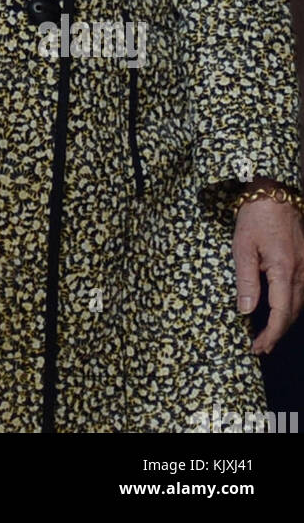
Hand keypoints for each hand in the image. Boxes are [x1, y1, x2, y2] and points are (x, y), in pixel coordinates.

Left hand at [232, 183, 303, 352]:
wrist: (274, 192)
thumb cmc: (255, 218)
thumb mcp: (242, 248)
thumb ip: (246, 281)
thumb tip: (246, 312)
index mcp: (284, 270)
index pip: (281, 314)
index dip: (270, 335)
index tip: (257, 347)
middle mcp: (300, 272)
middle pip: (293, 314)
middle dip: (277, 333)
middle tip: (259, 346)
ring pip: (299, 304)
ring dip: (284, 321)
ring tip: (266, 333)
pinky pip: (300, 292)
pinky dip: (289, 306)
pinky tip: (277, 309)